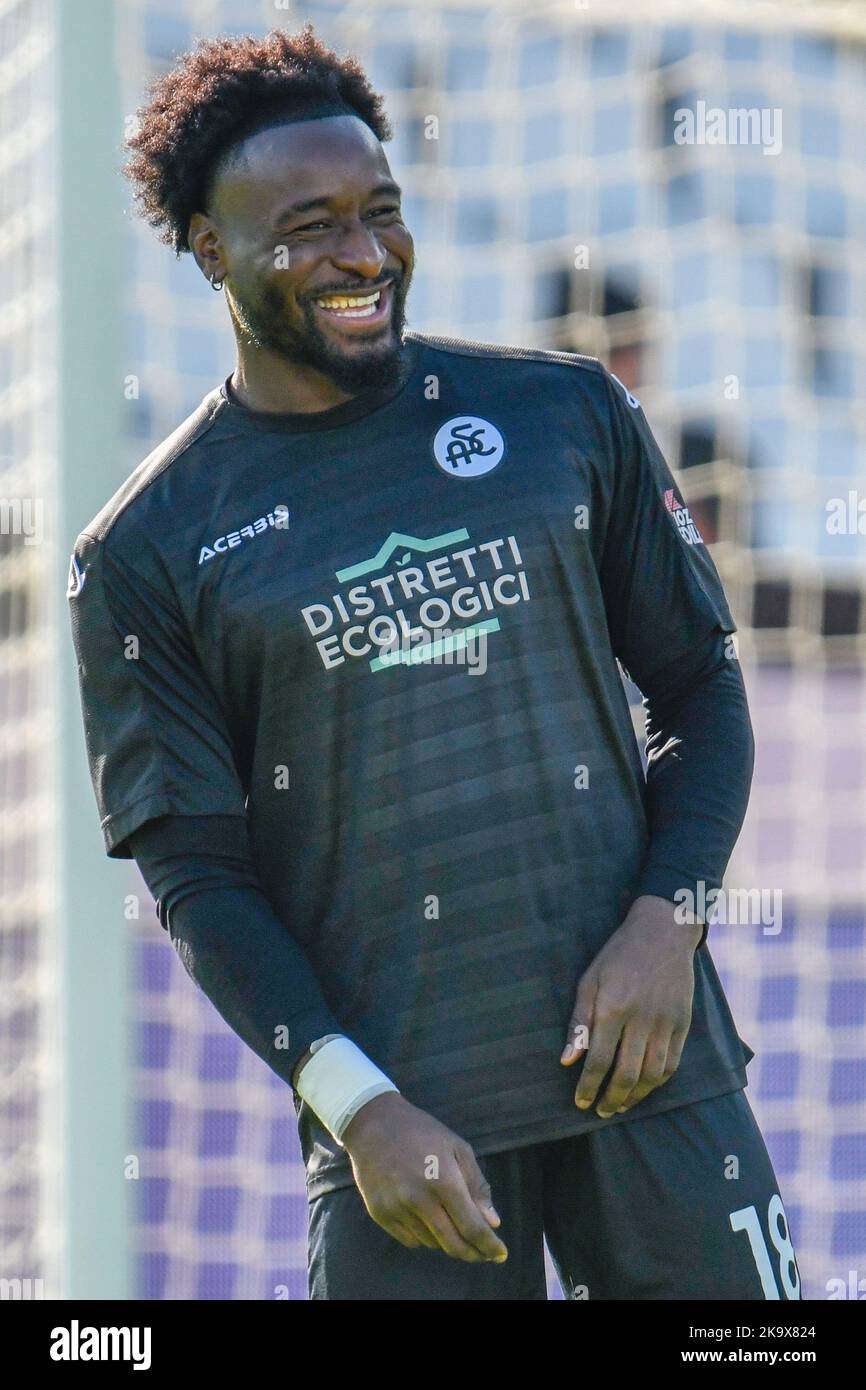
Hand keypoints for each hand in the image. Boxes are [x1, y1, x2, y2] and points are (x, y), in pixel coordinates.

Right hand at [342, 1091, 507, 1263]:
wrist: (373, 1123)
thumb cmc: (422, 1133)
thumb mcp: (457, 1148)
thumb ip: (477, 1186)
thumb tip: (493, 1222)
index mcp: (444, 1181)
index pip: (473, 1227)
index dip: (489, 1245)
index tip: (501, 1255)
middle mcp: (420, 1199)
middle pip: (453, 1244)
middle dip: (473, 1253)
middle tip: (483, 1254)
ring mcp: (397, 1209)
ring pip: (432, 1243)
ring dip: (447, 1240)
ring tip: (449, 1222)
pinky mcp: (380, 1214)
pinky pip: (410, 1240)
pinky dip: (423, 1236)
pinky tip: (425, 1217)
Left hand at [561, 895, 701, 1119]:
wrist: (662, 932)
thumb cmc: (618, 956)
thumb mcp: (589, 981)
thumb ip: (579, 1022)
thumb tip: (567, 1060)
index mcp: (613, 1007)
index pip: (599, 1060)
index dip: (589, 1086)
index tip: (580, 1102)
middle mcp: (642, 1019)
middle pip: (627, 1074)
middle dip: (611, 1099)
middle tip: (600, 1112)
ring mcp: (666, 1022)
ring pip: (652, 1075)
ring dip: (636, 1097)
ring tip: (620, 1106)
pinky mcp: (683, 1023)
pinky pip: (672, 1063)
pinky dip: (658, 1082)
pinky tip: (645, 1088)